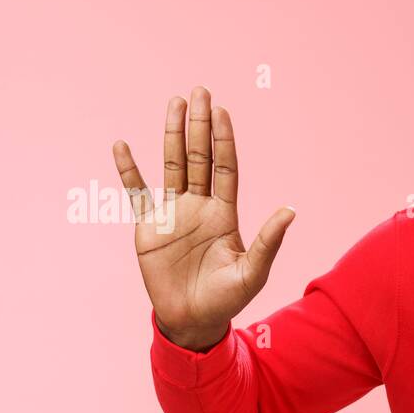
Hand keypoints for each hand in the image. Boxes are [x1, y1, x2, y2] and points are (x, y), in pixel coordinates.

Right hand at [112, 86, 295, 349]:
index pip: (225, 168)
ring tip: (174, 103)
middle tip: (200, 91)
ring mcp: (173, 213)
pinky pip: (136, 193)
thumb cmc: (227, 299)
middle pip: (199, 157)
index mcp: (225, 213)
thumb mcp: (253, 272)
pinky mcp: (148, 227)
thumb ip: (268, 241)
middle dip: (200, 126)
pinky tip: (123, 145)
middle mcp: (200, 206)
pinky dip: (128, 170)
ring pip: (172, 165)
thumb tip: (290, 210)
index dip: (224, 140)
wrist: (193, 320)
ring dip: (172, 135)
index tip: (223, 112)